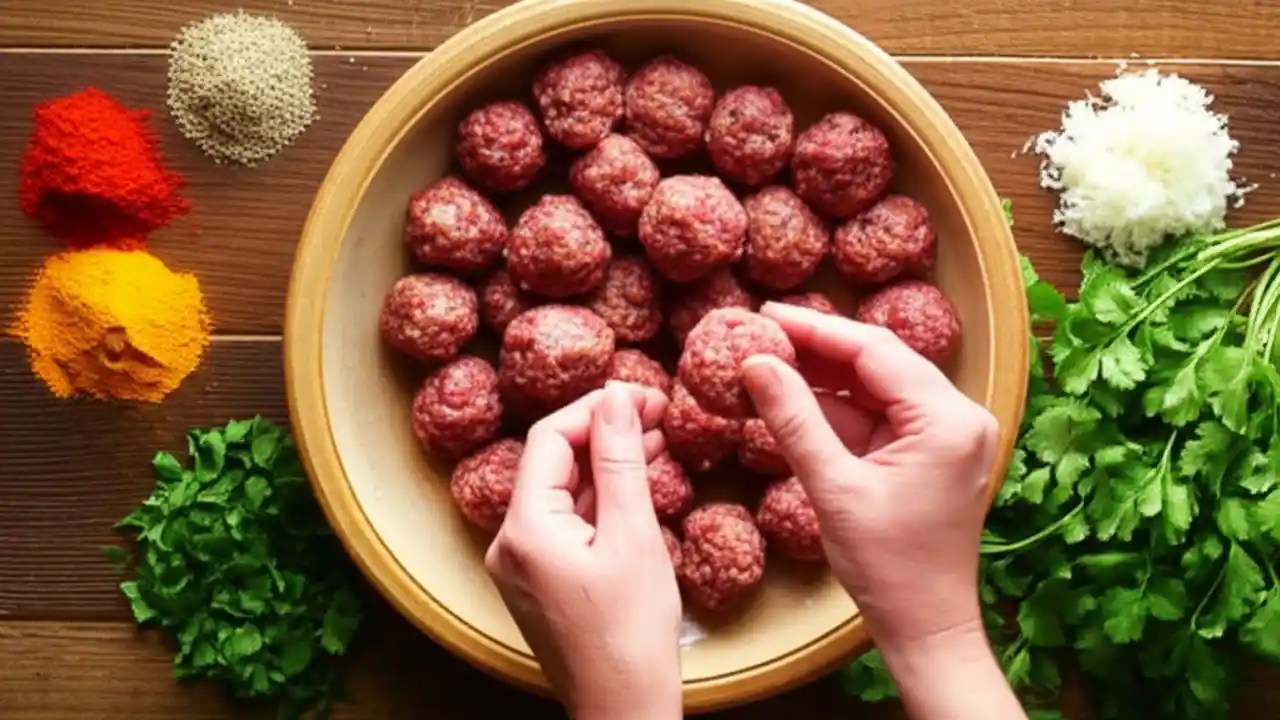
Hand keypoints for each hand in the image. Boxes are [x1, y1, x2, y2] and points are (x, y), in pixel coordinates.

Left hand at [486, 383, 681, 719]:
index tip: (643, 396)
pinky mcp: (542, 579)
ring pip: (563, 491)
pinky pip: (568, 521)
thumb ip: (621, 461)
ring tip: (656, 438)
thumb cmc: (631, 633)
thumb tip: (616, 397)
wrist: (623, 710)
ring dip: (606, 463)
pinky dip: (601, 499)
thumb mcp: (632, 534)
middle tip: (657, 412)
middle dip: (604, 433)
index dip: (596, 409)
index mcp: (524, 528)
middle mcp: (510, 542)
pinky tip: (637, 482)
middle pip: (554, 463)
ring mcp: (523, 563)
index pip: (550, 438)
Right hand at [742, 302, 1023, 719]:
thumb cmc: (888, 568)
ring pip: (877, 388)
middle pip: (879, 363)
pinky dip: (839, 410)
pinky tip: (795, 399)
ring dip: (825, 379)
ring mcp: (949, 436)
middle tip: (761, 333)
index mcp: (948, 421)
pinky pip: (880, 416)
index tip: (766, 315)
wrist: (926, 628)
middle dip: (819, 349)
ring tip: (769, 362)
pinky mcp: (932, 454)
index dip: (816, 330)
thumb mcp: (833, 489)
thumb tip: (756, 363)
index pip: (875, 353)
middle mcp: (959, 418)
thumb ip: (794, 420)